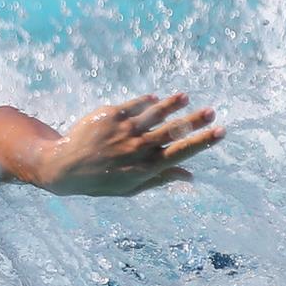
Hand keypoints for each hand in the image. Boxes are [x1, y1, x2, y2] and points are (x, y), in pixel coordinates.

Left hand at [37, 95, 223, 196]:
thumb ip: (161, 179)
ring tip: (185, 98)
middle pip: (172, 131)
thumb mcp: (132, 187)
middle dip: (194, 121)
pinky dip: (146, 102)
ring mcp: (124, 130)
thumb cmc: (101, 181)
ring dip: (172, 105)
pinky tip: (156, 98)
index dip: (203, 141)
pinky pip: (133, 105)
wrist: (64, 167)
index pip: (181, 152)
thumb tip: (190, 176)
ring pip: (154, 114)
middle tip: (211, 112)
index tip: (220, 131)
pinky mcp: (110, 115)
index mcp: (146, 167)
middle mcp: (138, 147)